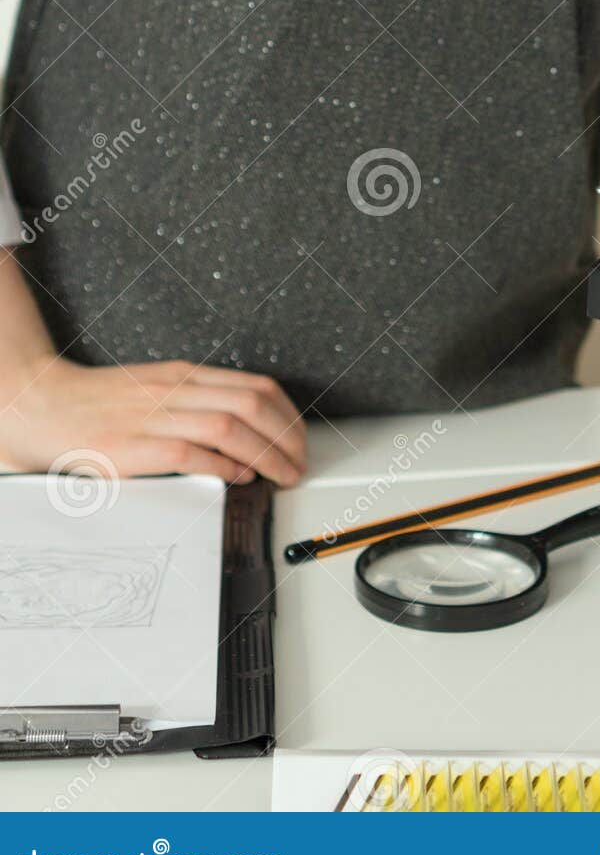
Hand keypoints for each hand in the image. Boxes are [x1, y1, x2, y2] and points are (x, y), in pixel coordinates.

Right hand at [0, 355, 307, 485]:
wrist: (44, 405)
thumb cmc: (100, 404)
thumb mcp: (157, 390)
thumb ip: (197, 404)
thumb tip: (244, 434)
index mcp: (185, 376)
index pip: (256, 387)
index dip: (289, 416)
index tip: (300, 440)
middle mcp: (176, 390)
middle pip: (252, 406)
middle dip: (287, 438)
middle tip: (299, 464)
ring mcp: (156, 416)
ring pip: (230, 426)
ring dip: (267, 454)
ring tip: (280, 475)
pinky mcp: (135, 446)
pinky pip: (190, 453)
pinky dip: (221, 465)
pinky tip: (236, 477)